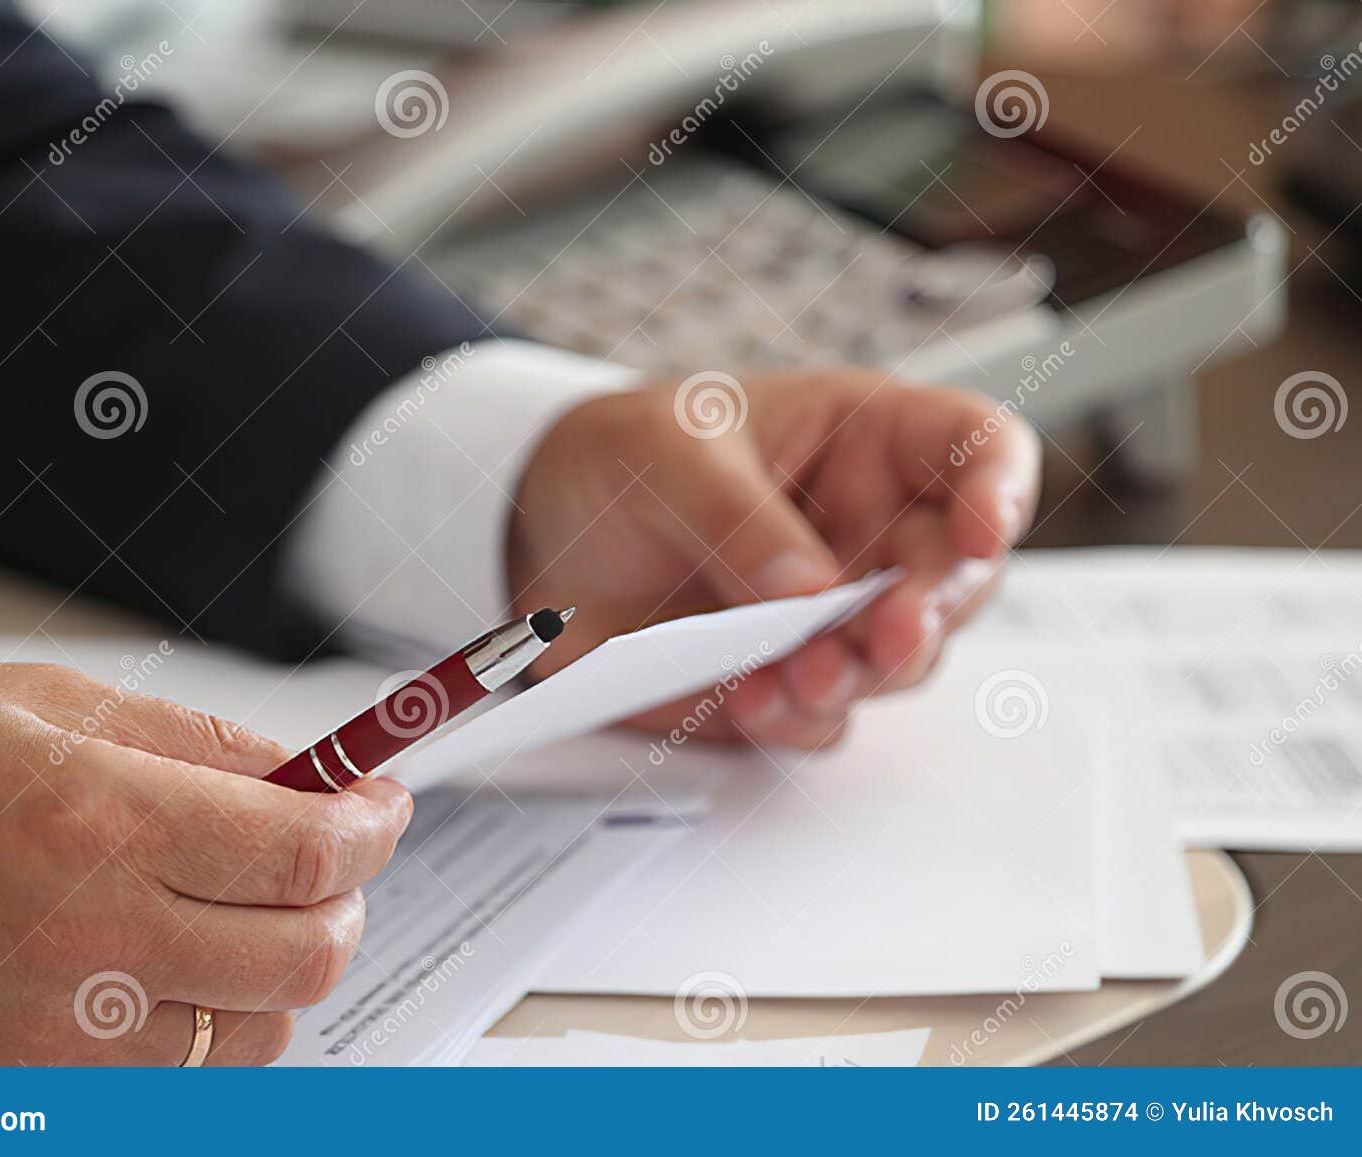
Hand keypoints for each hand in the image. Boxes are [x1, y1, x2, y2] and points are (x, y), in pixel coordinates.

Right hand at [0, 663, 411, 1064]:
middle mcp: (93, 941)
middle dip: (347, 899)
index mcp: (105, 822)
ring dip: (283, 968)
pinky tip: (184, 972)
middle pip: (307, 954)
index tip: (383, 805)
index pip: (306, 852)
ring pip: (259, 1030)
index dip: (372, 828)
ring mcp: (63, 1036)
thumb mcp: (53, 701)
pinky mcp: (35, 1090)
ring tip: (243, 910)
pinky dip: (215, 1027)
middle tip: (332, 857)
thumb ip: (200, 741)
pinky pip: (183, 1081)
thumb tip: (311, 769)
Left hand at [509, 369, 1039, 749]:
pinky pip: (825, 714)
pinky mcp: (788, 676)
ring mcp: (833, 612)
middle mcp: (867, 529)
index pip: (972, 447)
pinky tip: (750, 697)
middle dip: (929, 612)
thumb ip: (735, 515)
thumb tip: (809, 588)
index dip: (998, 487)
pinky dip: (798, 717)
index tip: (981, 531)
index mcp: (861, 439)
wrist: (539, 541)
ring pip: (900, 660)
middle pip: (955, 577)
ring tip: (798, 675)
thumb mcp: (664, 453)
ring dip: (862, 675)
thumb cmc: (616, 459)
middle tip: (889, 635)